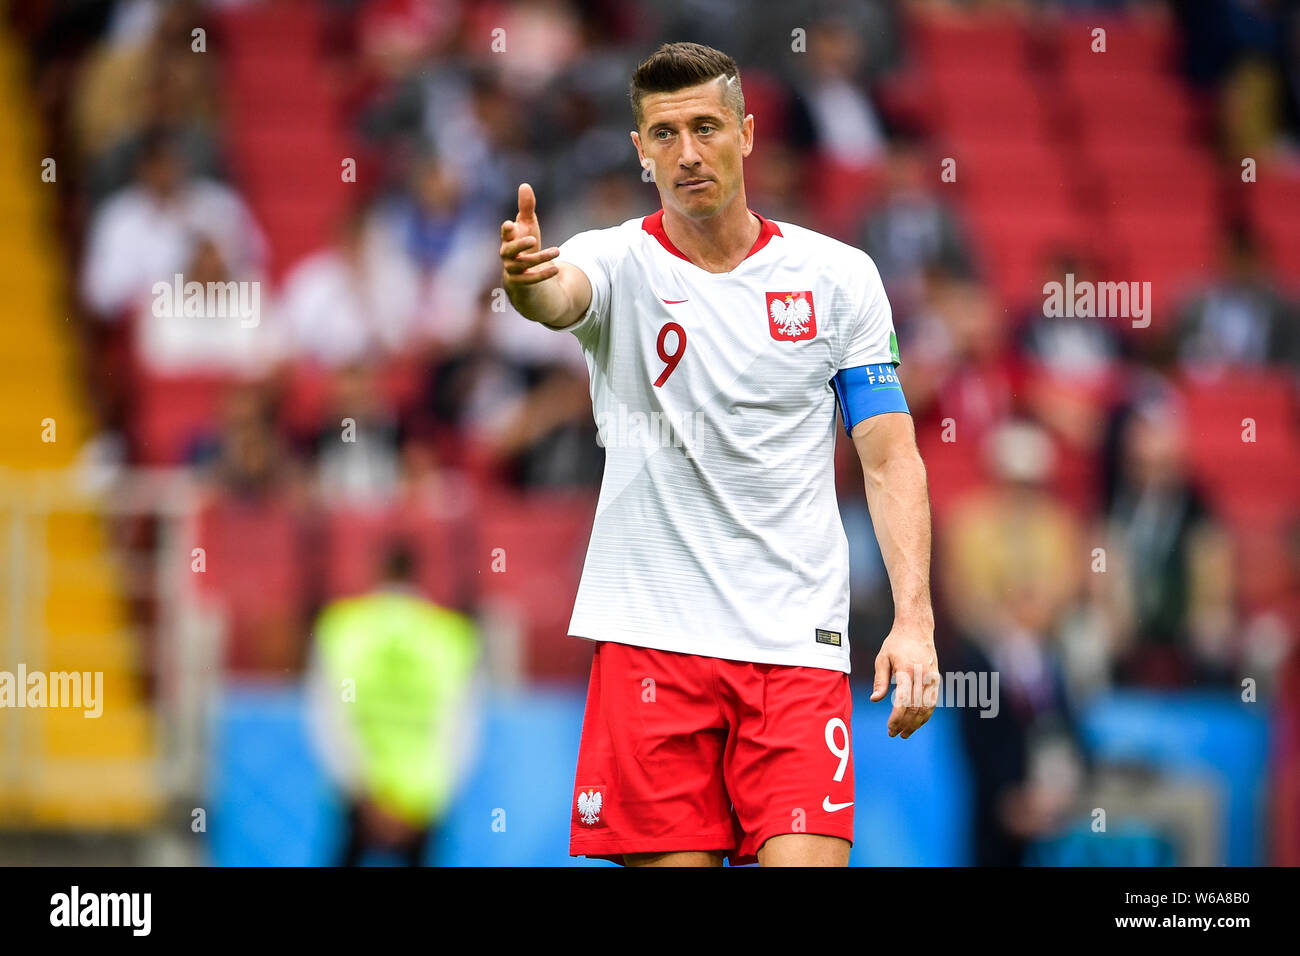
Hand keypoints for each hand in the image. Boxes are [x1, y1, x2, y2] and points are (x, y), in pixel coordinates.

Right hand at [500, 182, 559, 288]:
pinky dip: (543, 274)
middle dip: (519, 245)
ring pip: (523, 264)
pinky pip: (530, 279)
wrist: (523, 272)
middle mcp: (507, 254)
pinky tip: (556, 268)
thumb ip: (526, 207)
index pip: (505, 233)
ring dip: (541, 258)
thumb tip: (524, 185)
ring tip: (557, 251)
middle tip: (533, 239)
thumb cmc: (524, 244)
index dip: (507, 230)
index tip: (511, 224)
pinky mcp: (521, 282)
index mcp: (508, 239)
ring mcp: (512, 269)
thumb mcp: (528, 225)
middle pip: (508, 250)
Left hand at [870, 621, 938, 737]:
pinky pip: (933, 702)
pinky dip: (925, 715)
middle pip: (916, 708)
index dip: (897, 718)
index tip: (889, 727)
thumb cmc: (896, 643)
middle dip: (905, 724)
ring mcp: (932, 678)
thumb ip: (879, 680)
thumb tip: (875, 700)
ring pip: (927, 708)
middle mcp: (922, 676)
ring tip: (905, 733)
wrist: (917, 629)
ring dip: (916, 724)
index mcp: (907, 671)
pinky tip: (916, 723)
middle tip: (894, 734)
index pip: (903, 701)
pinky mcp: (936, 679)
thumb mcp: (882, 658)